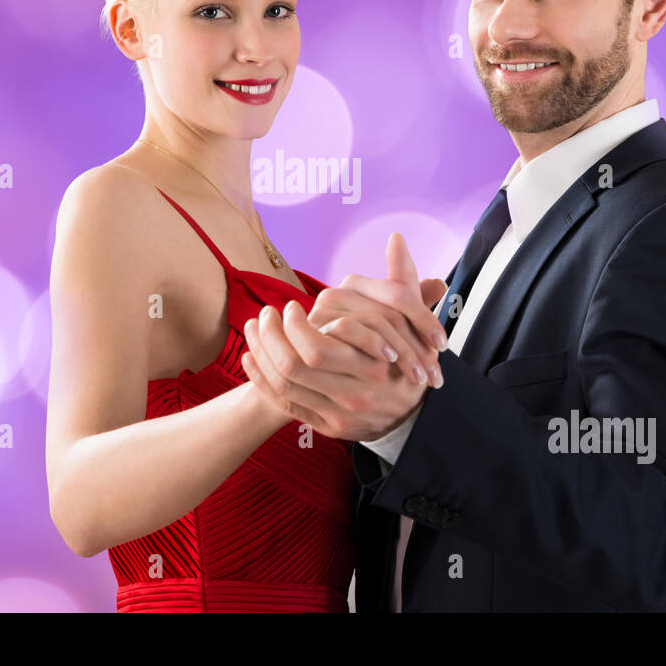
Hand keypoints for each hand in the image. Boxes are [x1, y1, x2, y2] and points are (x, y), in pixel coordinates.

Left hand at [239, 232, 447, 440]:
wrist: (414, 413)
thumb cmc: (410, 358)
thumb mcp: (413, 320)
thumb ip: (404, 280)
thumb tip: (395, 238)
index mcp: (373, 367)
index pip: (316, 349)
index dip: (294, 326)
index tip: (290, 306)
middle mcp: (353, 396)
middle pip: (293, 367)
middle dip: (271, 337)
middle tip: (266, 314)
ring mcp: (337, 415)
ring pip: (283, 385)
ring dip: (260, 353)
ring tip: (254, 327)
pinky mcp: (324, 427)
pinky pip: (283, 403)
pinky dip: (261, 379)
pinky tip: (251, 357)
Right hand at [305, 235, 446, 386]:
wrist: (318, 380)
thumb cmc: (358, 357)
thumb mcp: (389, 334)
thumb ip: (412, 307)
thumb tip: (440, 285)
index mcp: (357, 285)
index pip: (400, 291)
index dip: (425, 317)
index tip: (443, 345)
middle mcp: (339, 292)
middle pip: (392, 307)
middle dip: (418, 342)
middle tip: (434, 372)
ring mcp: (324, 309)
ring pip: (377, 318)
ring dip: (403, 350)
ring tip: (418, 376)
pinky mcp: (314, 326)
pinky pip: (350, 328)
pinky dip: (374, 344)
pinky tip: (389, 362)